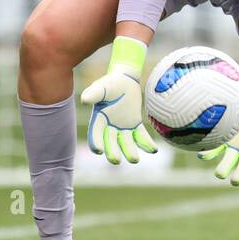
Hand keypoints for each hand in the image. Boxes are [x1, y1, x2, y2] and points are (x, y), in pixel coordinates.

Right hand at [80, 35, 156, 164]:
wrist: (124, 79)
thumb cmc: (110, 83)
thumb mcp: (101, 87)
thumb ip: (94, 93)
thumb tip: (84, 100)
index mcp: (99, 120)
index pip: (96, 134)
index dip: (96, 142)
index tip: (98, 150)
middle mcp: (109, 127)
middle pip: (110, 142)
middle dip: (112, 152)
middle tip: (116, 160)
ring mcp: (123, 128)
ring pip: (126, 143)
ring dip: (130, 152)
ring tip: (135, 160)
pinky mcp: (135, 125)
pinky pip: (141, 136)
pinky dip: (147, 143)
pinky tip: (154, 150)